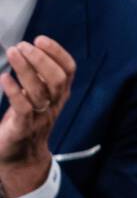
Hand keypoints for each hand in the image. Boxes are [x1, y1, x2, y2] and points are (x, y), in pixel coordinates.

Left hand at [0, 37, 75, 197]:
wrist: (19, 158)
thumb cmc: (25, 122)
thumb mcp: (37, 97)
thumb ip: (38, 77)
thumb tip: (28, 49)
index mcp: (58, 95)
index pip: (69, 71)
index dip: (58, 53)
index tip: (41, 39)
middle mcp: (52, 105)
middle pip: (57, 80)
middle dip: (41, 59)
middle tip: (23, 46)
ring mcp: (39, 117)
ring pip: (40, 92)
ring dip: (27, 69)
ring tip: (14, 53)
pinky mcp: (22, 129)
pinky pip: (23, 109)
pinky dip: (14, 92)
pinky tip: (5, 78)